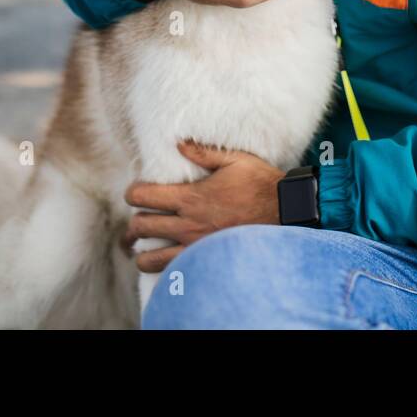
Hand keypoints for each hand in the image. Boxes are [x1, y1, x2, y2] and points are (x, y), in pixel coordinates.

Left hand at [121, 140, 283, 272]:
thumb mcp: (236, 159)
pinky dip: (161, 269)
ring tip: (143, 247)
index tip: (137, 191)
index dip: (132, 193)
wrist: (284, 214)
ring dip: (141, 252)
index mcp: (190, 197)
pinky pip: (172, 273)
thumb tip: (179, 144)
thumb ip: (204, 152)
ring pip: (149, 259)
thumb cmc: (261, 184)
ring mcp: (194, 247)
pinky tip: (165, 262)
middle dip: (133, 223)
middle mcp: (187, 225)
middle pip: (140, 227)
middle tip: (139, 218)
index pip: (142, 197)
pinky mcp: (205, 263)